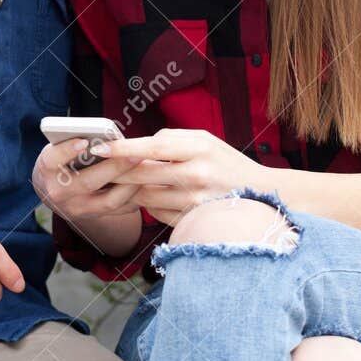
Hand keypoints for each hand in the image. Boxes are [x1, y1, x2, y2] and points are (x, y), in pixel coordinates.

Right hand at [31, 137, 143, 225]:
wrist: (55, 190)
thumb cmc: (62, 160)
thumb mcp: (60, 149)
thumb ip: (77, 143)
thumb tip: (109, 137)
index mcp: (46, 170)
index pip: (52, 160)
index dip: (66, 151)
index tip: (83, 141)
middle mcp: (59, 193)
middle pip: (88, 182)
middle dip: (114, 167)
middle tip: (135, 153)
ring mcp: (76, 209)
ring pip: (108, 201)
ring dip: (130, 185)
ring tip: (146, 168)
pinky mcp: (93, 217)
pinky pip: (120, 210)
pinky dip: (135, 196)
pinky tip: (148, 182)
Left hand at [95, 128, 271, 224]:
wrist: (261, 195)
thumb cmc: (226, 162)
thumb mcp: (205, 140)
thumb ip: (171, 138)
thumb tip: (136, 146)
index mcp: (200, 148)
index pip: (153, 146)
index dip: (123, 148)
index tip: (99, 147)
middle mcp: (197, 175)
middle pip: (143, 174)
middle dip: (118, 172)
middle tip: (100, 168)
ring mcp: (194, 202)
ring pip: (145, 196)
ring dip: (133, 189)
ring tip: (133, 181)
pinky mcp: (192, 222)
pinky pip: (155, 213)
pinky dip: (149, 204)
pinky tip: (157, 197)